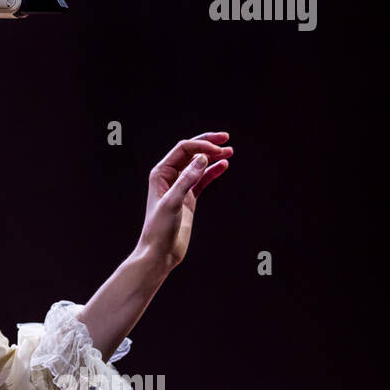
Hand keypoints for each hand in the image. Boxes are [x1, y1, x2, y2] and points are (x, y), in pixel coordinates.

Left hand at [137, 131, 232, 269]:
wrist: (160, 252)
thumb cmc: (160, 229)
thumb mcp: (173, 202)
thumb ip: (187, 180)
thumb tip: (202, 158)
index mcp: (160, 173)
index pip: (183, 149)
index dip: (201, 145)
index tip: (218, 150)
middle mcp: (169, 177)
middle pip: (190, 153)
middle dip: (207, 144)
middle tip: (226, 138)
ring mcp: (180, 188)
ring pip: (198, 165)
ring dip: (213, 157)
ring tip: (229, 152)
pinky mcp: (188, 199)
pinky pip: (202, 180)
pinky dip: (212, 172)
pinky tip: (224, 166)